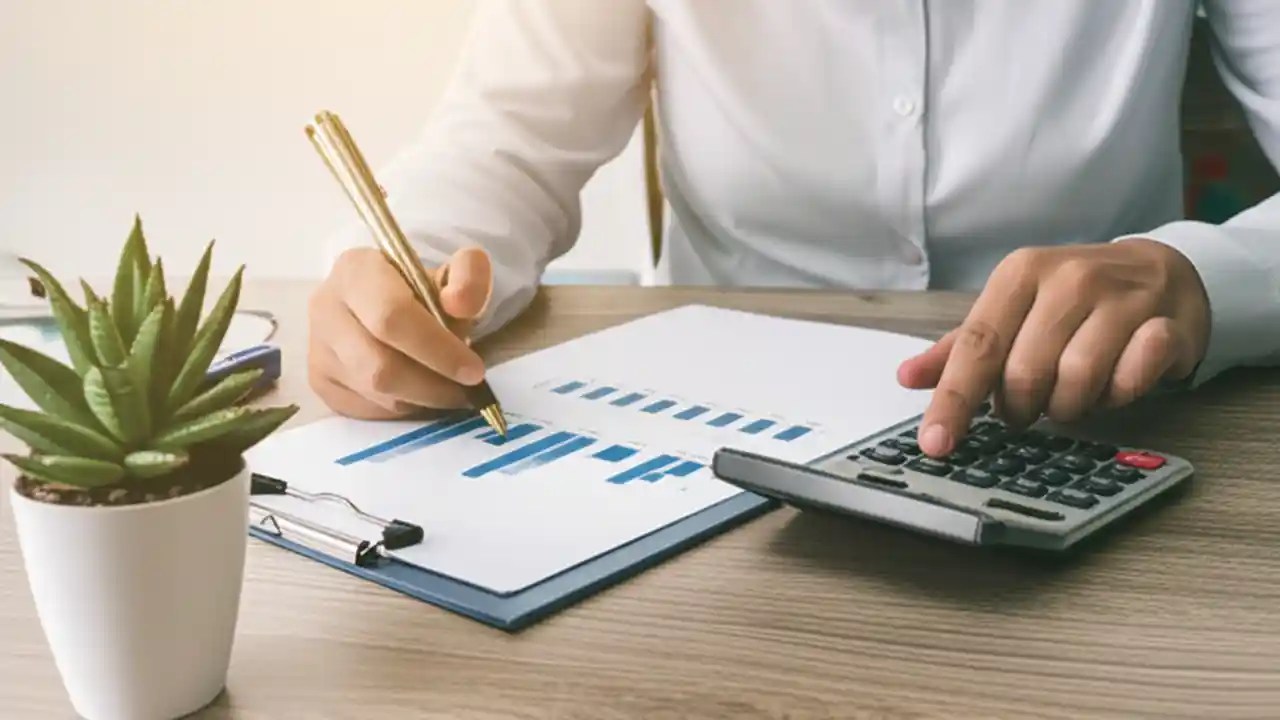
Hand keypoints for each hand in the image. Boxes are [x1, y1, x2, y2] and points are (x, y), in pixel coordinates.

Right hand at [308, 246, 491, 418]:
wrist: (380, 302)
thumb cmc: (419, 287)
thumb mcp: (453, 270)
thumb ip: (468, 276)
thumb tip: (460, 303)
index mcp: (356, 271)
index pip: (392, 317)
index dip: (437, 349)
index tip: (473, 370)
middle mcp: (326, 309)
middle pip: (380, 366)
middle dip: (432, 385)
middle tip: (466, 390)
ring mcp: (318, 349)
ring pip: (376, 393)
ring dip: (421, 399)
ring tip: (448, 389)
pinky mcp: (320, 382)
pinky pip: (367, 409)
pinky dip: (403, 408)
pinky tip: (420, 393)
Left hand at [897, 239, 1209, 456]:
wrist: (1161, 271)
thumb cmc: (1073, 300)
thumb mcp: (1013, 311)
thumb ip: (962, 348)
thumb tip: (907, 377)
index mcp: (1020, 274)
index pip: (977, 346)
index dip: (953, 400)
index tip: (935, 443)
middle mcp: (1070, 279)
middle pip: (1025, 374)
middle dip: (1021, 407)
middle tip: (1030, 405)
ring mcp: (1123, 298)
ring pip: (1077, 382)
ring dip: (1070, 405)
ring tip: (1072, 392)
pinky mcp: (1167, 324)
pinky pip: (1131, 381)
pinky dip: (1118, 395)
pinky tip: (1116, 381)